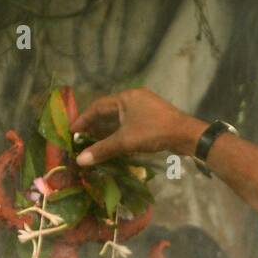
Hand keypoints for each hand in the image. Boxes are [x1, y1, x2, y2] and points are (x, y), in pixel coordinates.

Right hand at [69, 88, 201, 166]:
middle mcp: (134, 99)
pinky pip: (130, 125)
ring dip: (107, 131)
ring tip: (93, 144)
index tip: (72, 131)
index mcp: (126, 97)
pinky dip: (119, 134)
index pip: (98, 106)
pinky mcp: (153, 119)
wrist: (186, 135)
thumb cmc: (154, 132)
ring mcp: (145, 108)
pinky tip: (113, 145)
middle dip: (94, 126)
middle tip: (80, 139)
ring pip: (120, 120)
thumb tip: (80, 160)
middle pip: (108, 112)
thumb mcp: (125, 141)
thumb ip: (102, 149)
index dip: (84, 119)